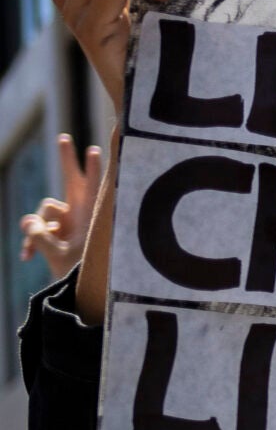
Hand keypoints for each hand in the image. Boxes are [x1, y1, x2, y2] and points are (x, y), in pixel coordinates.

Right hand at [18, 135, 101, 281]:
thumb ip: (40, 235)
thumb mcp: (56, 255)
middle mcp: (78, 214)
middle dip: (67, 159)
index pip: (92, 189)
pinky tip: (26, 258)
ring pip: (43, 210)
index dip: (92, 170)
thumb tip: (26, 220)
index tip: (96, 150)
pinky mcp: (54, 230)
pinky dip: (30, 241)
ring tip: (35, 251)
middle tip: (65, 137)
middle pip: (71, 181)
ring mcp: (65, 221)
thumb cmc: (77, 275)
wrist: (77, 292)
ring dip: (36, 228)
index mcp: (89, 219)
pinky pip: (35, 227)